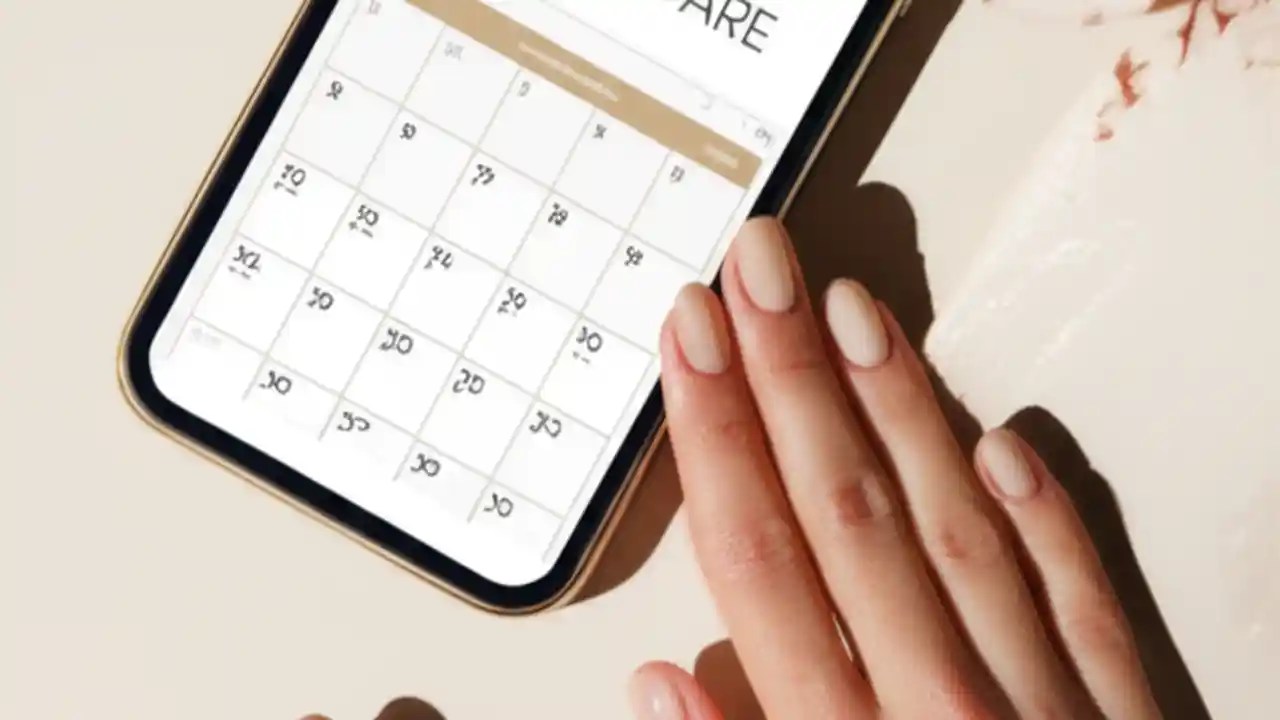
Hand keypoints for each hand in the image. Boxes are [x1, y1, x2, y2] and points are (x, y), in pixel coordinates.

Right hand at [630, 218, 1160, 718]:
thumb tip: (658, 683)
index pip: (757, 556)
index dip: (714, 432)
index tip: (690, 335)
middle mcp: (934, 705)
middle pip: (844, 509)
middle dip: (788, 374)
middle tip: (758, 270)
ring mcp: (1035, 701)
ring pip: (953, 524)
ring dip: (895, 407)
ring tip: (851, 306)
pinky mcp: (1113, 711)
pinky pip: (1078, 595)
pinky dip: (1040, 513)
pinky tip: (998, 433)